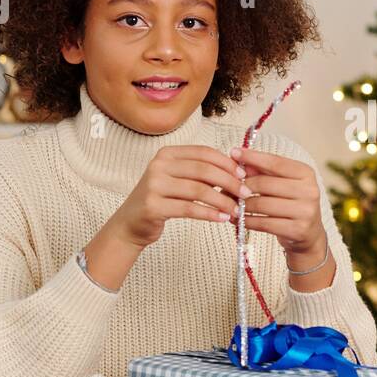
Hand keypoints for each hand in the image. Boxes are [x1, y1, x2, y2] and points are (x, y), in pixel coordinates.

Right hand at [110, 145, 245, 249]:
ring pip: (199, 190)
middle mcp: (158, 166)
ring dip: (222, 201)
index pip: (204, 153)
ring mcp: (154, 185)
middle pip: (204, 170)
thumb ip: (201, 173)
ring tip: (236, 209)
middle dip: (229, 182)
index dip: (227, 163)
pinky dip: (209, 214)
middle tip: (246, 193)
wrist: (131, 223)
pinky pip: (189, 209)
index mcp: (167, 154)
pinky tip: (222, 218)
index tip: (244, 175)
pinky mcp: (153, 206)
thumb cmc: (161, 200)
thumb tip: (237, 171)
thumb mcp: (179, 180)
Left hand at [228, 146, 326, 256]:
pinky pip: (263, 223)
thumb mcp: (281, 183)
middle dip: (242, 185)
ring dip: (241, 205)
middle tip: (226, 187)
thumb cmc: (290, 203)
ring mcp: (305, 211)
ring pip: (262, 204)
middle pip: (265, 184)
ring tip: (230, 204)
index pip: (275, 162)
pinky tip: (237, 219)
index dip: (252, 157)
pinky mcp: (298, 230)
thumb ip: (262, 171)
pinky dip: (246, 221)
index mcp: (306, 173)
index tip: (233, 152)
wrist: (309, 233)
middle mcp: (310, 190)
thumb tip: (237, 158)